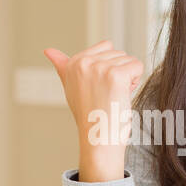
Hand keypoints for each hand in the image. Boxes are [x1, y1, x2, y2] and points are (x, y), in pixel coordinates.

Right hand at [43, 40, 144, 181]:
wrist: (98, 139)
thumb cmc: (89, 116)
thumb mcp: (71, 87)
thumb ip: (62, 66)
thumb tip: (48, 50)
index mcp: (73, 63)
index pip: (106, 46)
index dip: (109, 67)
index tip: (99, 87)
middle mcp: (83, 63)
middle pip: (118, 53)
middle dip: (118, 72)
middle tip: (106, 95)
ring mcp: (100, 68)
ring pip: (128, 60)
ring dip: (127, 78)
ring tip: (113, 96)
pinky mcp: (116, 75)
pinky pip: (137, 66)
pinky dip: (135, 81)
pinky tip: (122, 95)